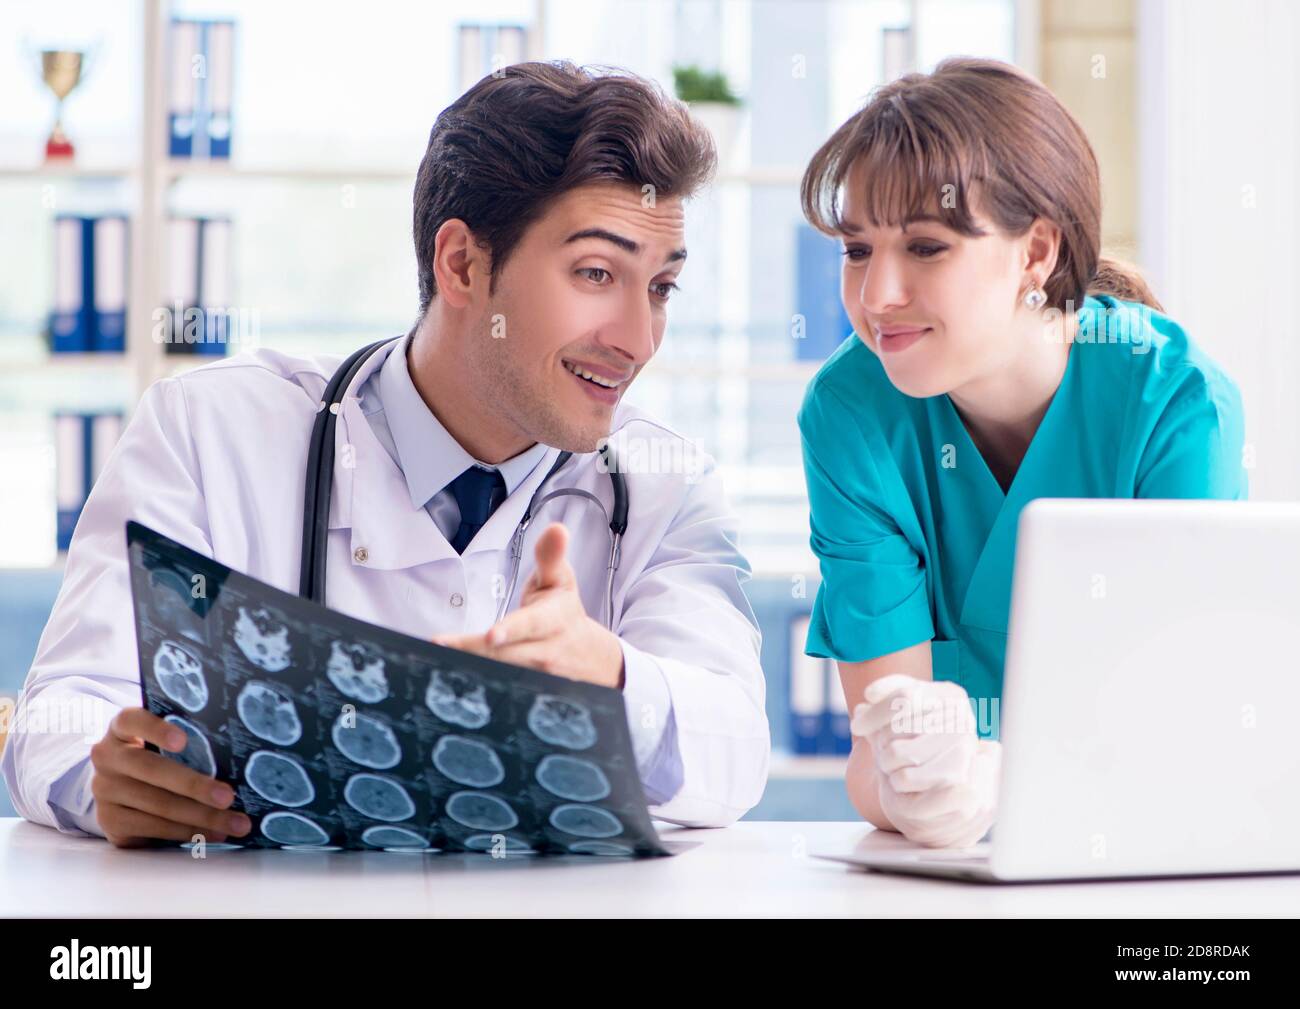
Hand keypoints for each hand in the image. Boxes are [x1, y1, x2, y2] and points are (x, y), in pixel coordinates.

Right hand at [90, 707, 250, 847]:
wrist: (120, 788)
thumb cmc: (157, 755)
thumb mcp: (162, 741)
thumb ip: (187, 739)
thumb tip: (239, 750)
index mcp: (121, 728)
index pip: (133, 720)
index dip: (157, 729)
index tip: (183, 740)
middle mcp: (108, 758)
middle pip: (151, 770)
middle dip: (194, 785)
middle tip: (228, 797)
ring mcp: (104, 791)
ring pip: (157, 805)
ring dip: (201, 817)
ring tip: (235, 824)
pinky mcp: (110, 821)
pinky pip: (153, 828)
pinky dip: (187, 832)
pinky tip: (213, 834)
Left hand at [434, 523, 624, 688]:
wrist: (588, 657)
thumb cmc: (563, 611)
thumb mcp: (561, 580)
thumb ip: (551, 556)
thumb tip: (557, 528)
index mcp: (553, 620)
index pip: (530, 625)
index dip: (511, 630)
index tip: (492, 635)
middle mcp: (545, 652)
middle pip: (504, 654)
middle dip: (472, 650)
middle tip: (441, 644)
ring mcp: (536, 677)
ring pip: (498, 673)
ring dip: (467, 667)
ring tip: (436, 657)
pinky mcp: (526, 692)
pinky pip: (497, 687)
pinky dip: (475, 683)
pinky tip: (447, 675)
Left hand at [850, 673, 999, 847]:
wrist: (953, 780)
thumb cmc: (923, 736)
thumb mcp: (908, 712)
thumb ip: (885, 701)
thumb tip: (867, 699)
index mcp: (950, 694)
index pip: (905, 696)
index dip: (876, 712)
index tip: (856, 725)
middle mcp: (961, 717)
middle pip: (898, 726)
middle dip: (878, 737)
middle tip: (876, 747)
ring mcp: (962, 747)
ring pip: (897, 752)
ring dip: (884, 759)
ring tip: (888, 762)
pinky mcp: (956, 776)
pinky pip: (904, 777)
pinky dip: (894, 780)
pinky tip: (899, 778)